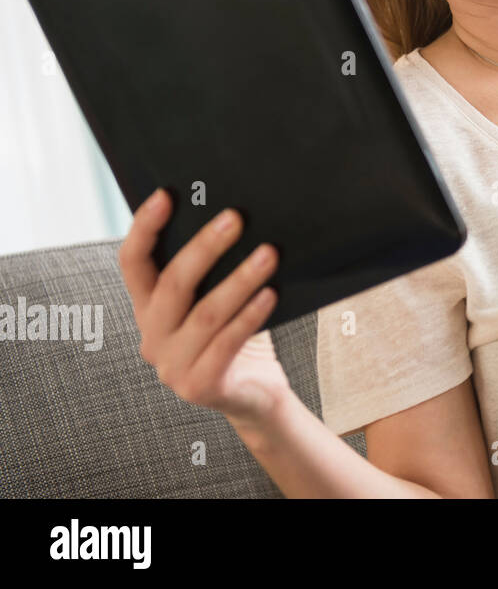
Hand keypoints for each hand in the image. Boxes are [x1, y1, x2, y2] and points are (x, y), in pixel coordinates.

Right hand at [118, 189, 291, 427]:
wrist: (256, 395)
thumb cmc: (239, 336)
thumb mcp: (217, 300)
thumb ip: (212, 273)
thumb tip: (234, 217)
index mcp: (149, 310)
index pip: (133, 264)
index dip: (145, 229)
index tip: (166, 194)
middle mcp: (152, 337)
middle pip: (172, 284)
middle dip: (205, 247)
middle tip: (236, 218)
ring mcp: (172, 366)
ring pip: (205, 314)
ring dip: (239, 279)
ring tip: (269, 253)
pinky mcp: (200, 386)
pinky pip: (227, 343)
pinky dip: (250, 316)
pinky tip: (271, 294)